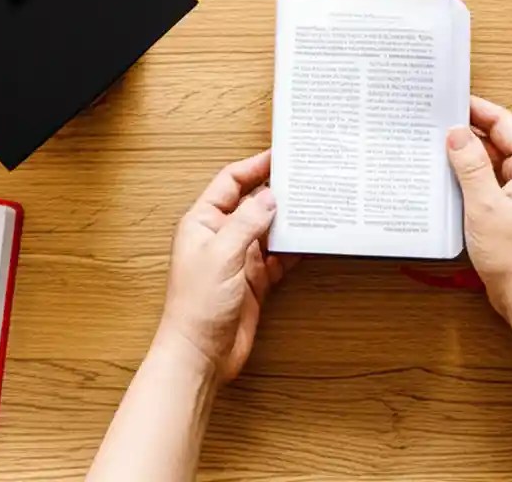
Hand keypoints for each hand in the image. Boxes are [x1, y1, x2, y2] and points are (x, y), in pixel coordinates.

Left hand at [158, 150, 297, 382]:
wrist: (200, 355)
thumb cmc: (196, 307)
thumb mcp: (222, 254)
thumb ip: (247, 222)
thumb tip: (270, 197)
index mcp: (202, 222)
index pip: (231, 181)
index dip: (255, 166)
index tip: (281, 155)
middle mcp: (220, 236)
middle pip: (253, 203)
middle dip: (278, 191)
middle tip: (305, 178)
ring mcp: (239, 258)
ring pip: (269, 229)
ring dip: (289, 220)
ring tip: (314, 205)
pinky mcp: (254, 281)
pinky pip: (279, 257)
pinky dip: (295, 249)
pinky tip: (311, 241)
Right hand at [446, 96, 511, 318]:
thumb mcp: (484, 205)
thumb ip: (470, 165)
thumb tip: (457, 133)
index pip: (505, 124)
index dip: (478, 111)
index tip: (452, 102)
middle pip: (501, 142)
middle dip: (470, 135)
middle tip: (438, 126)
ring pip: (497, 163)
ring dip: (471, 158)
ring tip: (440, 150)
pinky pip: (497, 182)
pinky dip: (476, 178)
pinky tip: (454, 179)